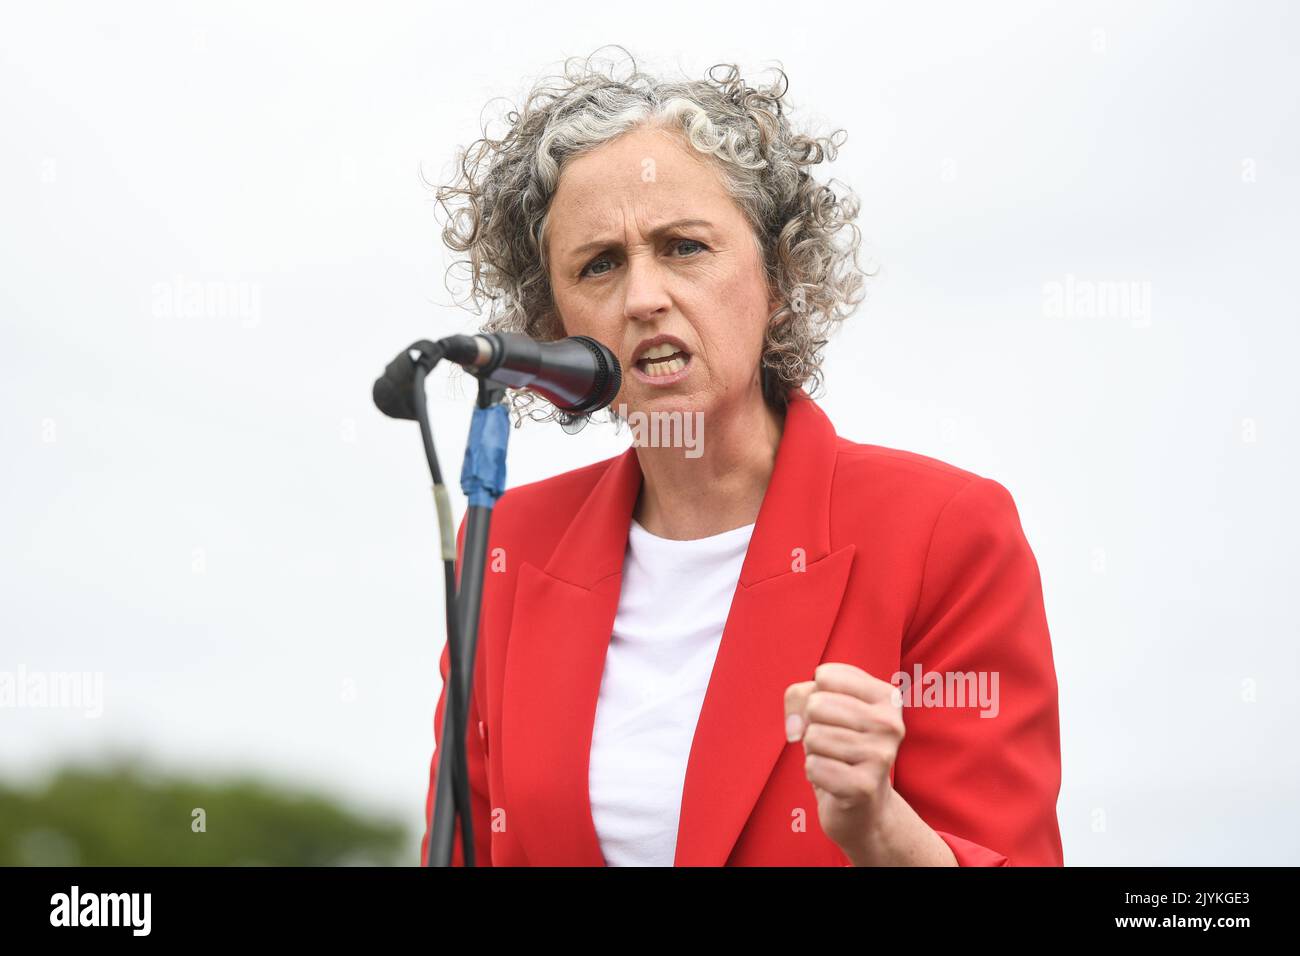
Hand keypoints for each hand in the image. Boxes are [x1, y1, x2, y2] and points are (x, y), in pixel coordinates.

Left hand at [784, 662, 905, 860]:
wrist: (863, 804)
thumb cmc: (839, 746)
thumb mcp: (822, 708)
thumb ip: (799, 697)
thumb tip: (794, 730)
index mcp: (887, 696)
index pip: (825, 676)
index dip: (814, 696)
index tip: (833, 716)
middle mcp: (891, 723)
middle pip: (816, 704)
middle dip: (813, 726)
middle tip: (833, 744)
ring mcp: (882, 756)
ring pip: (813, 736)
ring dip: (814, 751)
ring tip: (835, 761)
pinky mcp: (864, 786)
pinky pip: (813, 766)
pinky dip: (813, 773)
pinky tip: (834, 779)